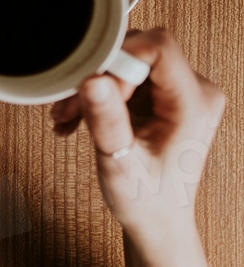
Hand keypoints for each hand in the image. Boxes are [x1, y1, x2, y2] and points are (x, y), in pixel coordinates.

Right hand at [50, 29, 224, 239]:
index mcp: (193, 105)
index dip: (119, 59)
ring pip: (127, 62)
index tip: (93, 86)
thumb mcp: (120, 163)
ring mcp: (180, 92)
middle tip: (73, 107)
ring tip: (73, 116)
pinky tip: (83, 116)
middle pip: (139, 52)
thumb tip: (92, 80)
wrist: (157, 219)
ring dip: (93, 86)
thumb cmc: (148, 199)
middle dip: (98, 75)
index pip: (159, 47)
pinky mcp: (164, 95)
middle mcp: (195, 92)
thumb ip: (107, 119)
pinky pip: (126, 76)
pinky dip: (100, 93)